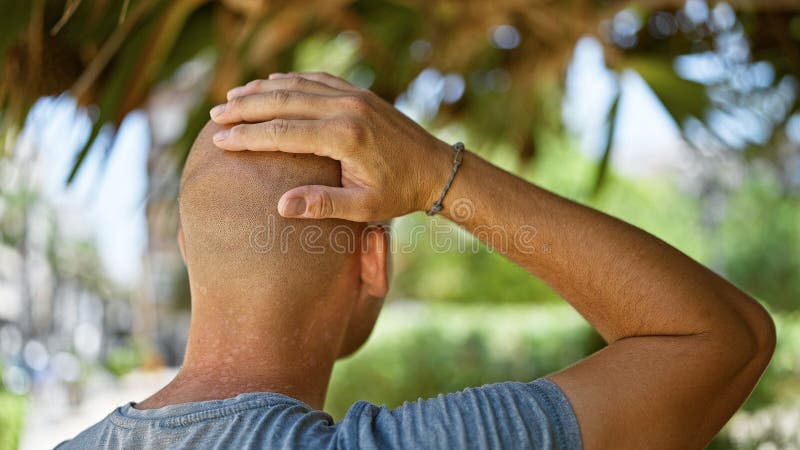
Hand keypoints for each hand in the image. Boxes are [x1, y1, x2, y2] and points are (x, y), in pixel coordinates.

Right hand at [209, 72, 451, 221]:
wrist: (436, 169)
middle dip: (244, 108)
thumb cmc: (400, 194)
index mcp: (344, 137)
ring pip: (296, 86)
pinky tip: (270, 85)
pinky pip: (316, 80)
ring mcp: (354, 95)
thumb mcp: (364, 208)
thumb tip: (280, 206)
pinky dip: (289, 81)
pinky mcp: (360, 93)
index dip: (247, 137)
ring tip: (231, 98)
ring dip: (261, 90)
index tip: (219, 141)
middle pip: (282, 101)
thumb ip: (323, 205)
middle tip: (215, 117)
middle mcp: (346, 108)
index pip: (282, 133)